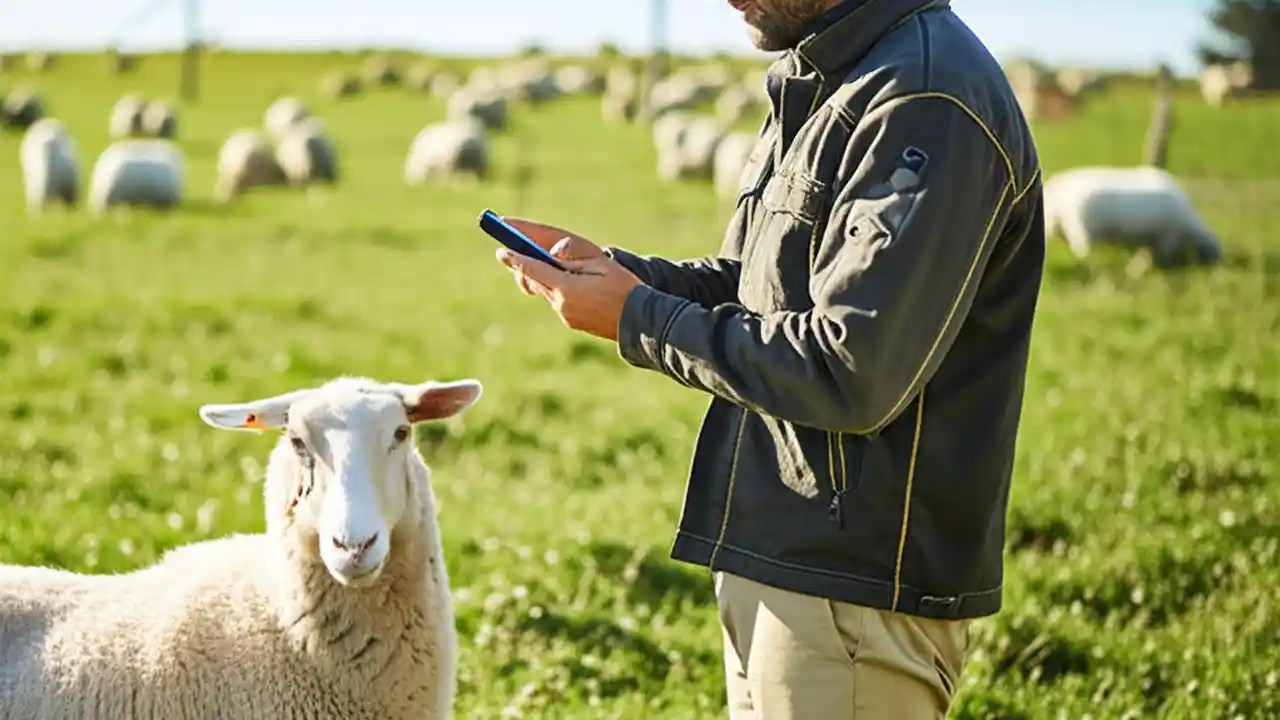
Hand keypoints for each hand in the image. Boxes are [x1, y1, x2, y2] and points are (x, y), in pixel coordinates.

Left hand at [494, 219, 641, 341]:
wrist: (640, 322)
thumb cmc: (624, 288)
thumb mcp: (602, 263)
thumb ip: (574, 256)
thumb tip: (551, 253)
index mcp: (566, 288)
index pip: (533, 269)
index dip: (515, 258)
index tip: (501, 250)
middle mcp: (561, 304)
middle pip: (534, 281)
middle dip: (522, 266)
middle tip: (509, 253)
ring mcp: (565, 315)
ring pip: (545, 291)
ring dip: (540, 277)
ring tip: (540, 264)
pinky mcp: (571, 321)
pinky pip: (557, 300)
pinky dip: (555, 288)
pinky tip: (565, 280)